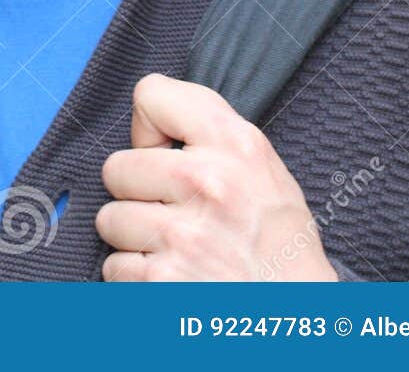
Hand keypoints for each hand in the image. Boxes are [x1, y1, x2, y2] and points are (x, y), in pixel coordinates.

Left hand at [96, 74, 337, 280]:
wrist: (298, 314)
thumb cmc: (279, 242)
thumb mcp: (262, 167)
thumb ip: (209, 133)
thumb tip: (145, 125)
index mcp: (236, 145)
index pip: (150, 95)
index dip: (149, 128)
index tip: (164, 151)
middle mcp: (207, 183)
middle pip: (116, 167)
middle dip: (137, 193)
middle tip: (173, 211)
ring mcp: (182, 235)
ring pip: (110, 220)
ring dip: (134, 238)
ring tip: (176, 247)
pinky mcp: (162, 281)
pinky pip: (114, 267)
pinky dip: (135, 278)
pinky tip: (173, 276)